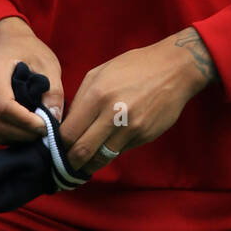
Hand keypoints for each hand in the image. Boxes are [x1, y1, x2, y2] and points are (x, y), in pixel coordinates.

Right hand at [0, 17, 64, 144]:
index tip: (47, 125)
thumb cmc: (27, 50)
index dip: (25, 121)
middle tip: (46, 132)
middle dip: (23, 133)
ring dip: (17, 137)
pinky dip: (10, 135)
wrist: (7, 42)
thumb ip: (53, 89)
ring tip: (38, 131)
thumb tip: (54, 118)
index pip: (3, 106)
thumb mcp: (47, 63)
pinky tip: (27, 129)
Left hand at [58, 27, 216, 172]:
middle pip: (82, 151)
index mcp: (96, 95)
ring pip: (101, 158)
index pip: (68, 132)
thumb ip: (80, 99)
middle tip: (66, 163)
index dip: (58, 145)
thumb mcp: (99, 73)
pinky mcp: (144, 136)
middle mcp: (112, 113)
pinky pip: (120, 151)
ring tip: (83, 164)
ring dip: (89, 164)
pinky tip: (107, 147)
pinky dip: (110, 152)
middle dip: (70, 161)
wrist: (173, 69)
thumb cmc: (133, 67)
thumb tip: (67, 125)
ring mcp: (130, 127)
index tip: (56, 148)